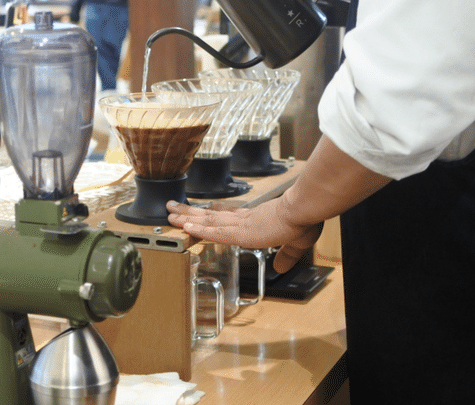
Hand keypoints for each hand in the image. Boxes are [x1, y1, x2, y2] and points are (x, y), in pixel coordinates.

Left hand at [167, 198, 322, 273]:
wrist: (304, 210)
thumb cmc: (303, 220)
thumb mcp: (297, 242)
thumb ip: (287, 255)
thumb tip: (281, 267)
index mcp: (256, 219)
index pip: (229, 215)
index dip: (212, 213)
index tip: (200, 211)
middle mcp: (244, 219)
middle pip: (211, 215)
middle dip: (191, 213)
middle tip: (173, 209)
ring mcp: (241, 225)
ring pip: (208, 221)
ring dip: (188, 219)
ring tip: (170, 215)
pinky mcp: (241, 232)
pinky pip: (216, 231)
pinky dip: (200, 230)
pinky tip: (186, 228)